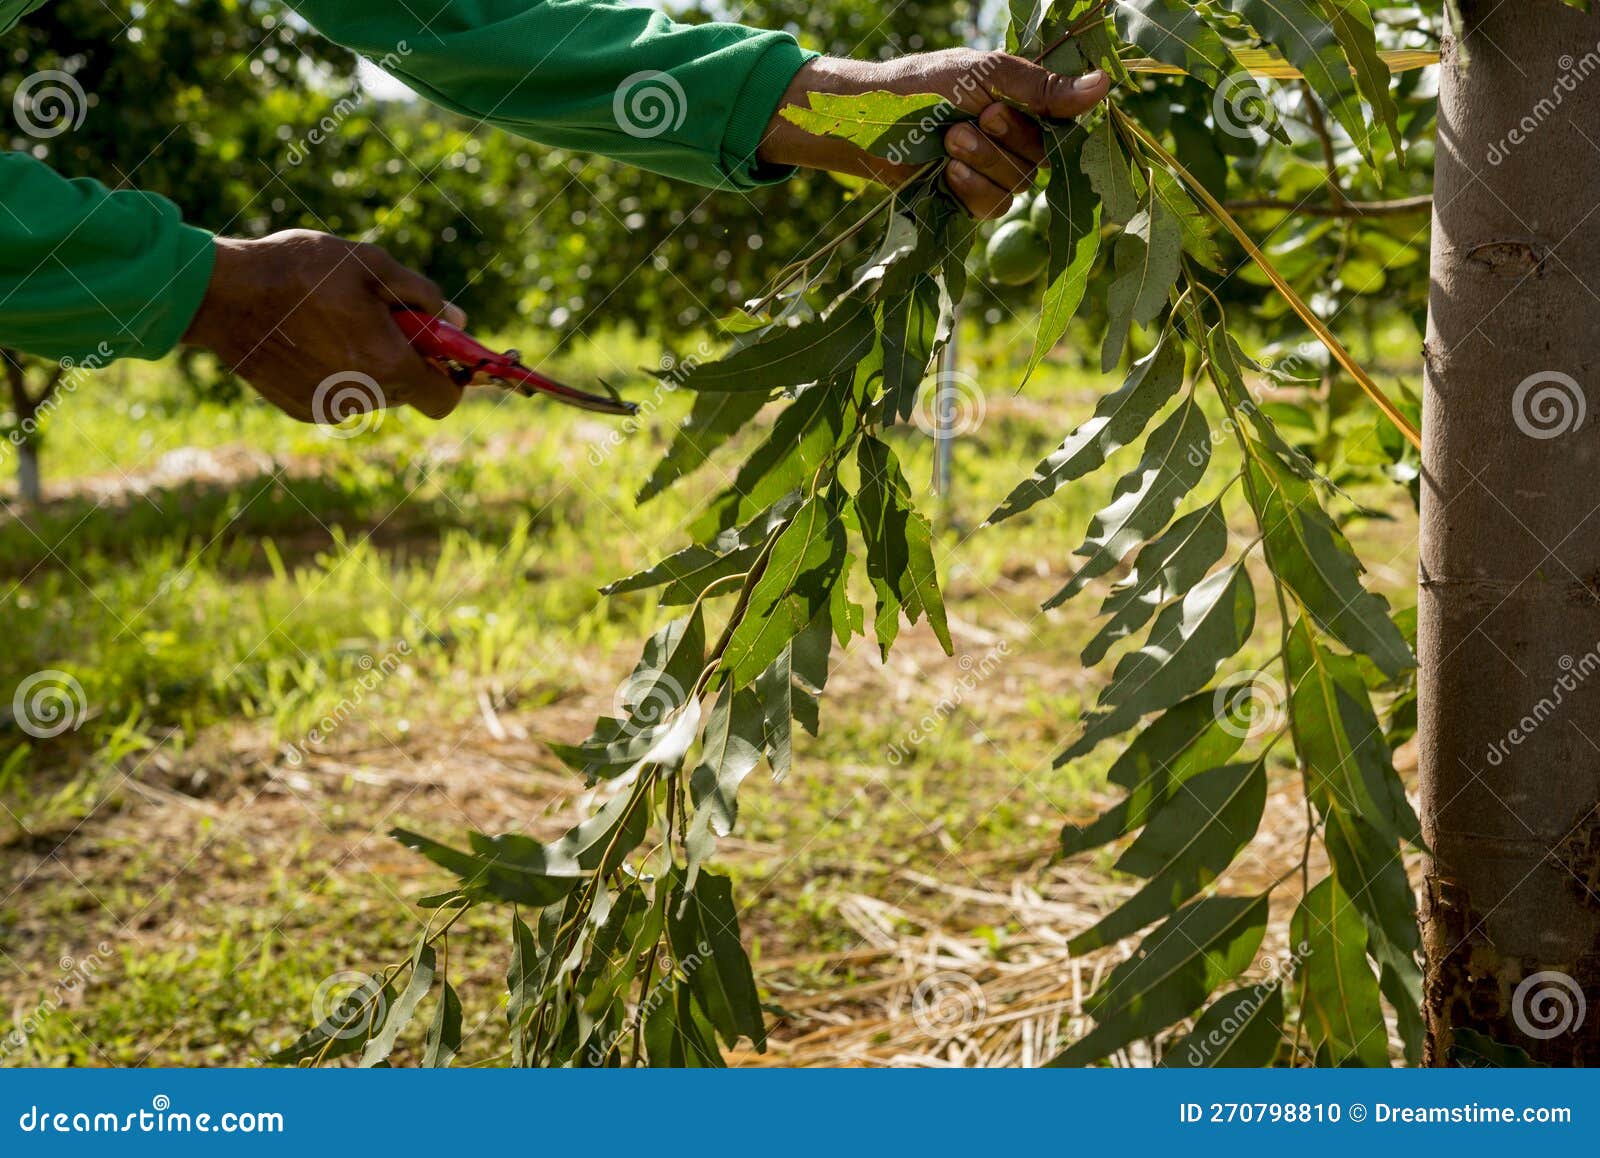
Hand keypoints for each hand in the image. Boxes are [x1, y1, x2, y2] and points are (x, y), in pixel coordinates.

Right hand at [183, 229, 467, 423]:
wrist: (222, 295)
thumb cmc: (300, 272)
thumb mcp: (371, 265)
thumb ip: (422, 296)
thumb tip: (457, 321)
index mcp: (389, 366)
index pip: (445, 398)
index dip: (450, 374)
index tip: (438, 348)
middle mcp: (363, 398)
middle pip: (408, 389)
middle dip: (405, 357)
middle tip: (377, 315)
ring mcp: (330, 408)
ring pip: (373, 390)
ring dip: (369, 361)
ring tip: (333, 319)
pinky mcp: (302, 409)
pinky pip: (339, 393)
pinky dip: (336, 370)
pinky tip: (308, 336)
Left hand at [760, 49, 1111, 218]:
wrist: (867, 122)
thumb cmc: (922, 86)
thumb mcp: (984, 75)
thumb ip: (1040, 86)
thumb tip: (1105, 85)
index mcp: (1024, 103)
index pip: (1065, 120)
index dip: (1044, 120)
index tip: (1000, 105)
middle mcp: (1015, 140)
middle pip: (1042, 158)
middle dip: (1006, 140)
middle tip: (971, 119)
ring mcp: (993, 173)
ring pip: (1019, 185)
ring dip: (986, 163)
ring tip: (951, 141)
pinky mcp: (970, 202)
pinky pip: (994, 207)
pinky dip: (973, 189)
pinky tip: (949, 173)